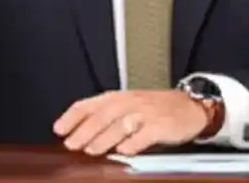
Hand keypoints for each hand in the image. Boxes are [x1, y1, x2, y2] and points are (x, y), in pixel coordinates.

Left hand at [53, 90, 206, 156]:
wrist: (189, 106)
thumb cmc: (155, 109)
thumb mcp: (127, 106)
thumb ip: (105, 117)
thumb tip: (77, 133)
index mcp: (117, 97)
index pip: (89, 104)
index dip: (72, 117)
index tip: (59, 129)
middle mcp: (130, 103)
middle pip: (102, 115)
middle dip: (84, 130)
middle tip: (71, 144)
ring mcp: (145, 114)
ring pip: (120, 124)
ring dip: (104, 138)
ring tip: (91, 150)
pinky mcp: (161, 126)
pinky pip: (144, 135)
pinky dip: (132, 143)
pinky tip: (123, 151)